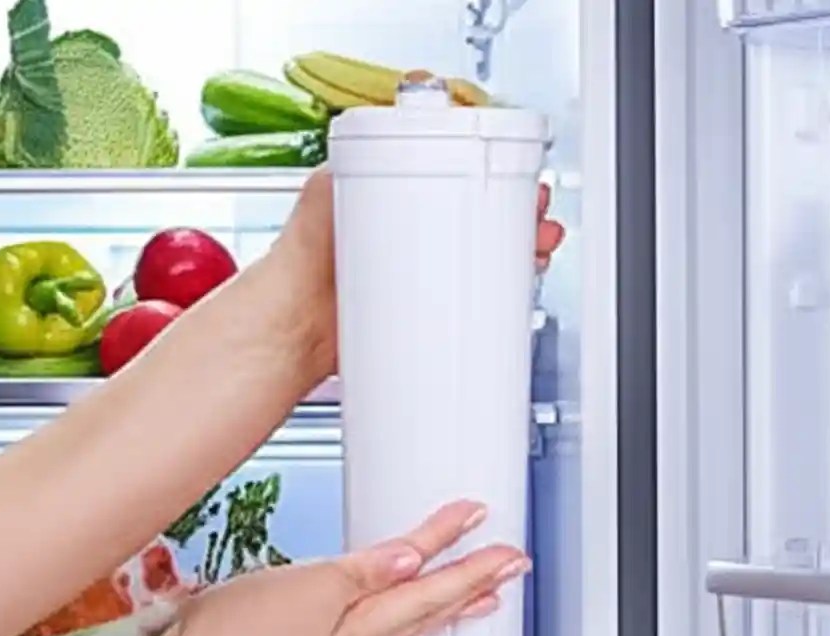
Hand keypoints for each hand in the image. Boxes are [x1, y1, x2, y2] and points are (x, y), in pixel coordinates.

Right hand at [156, 500, 528, 635]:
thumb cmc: (240, 632)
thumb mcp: (309, 585)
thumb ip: (366, 570)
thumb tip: (416, 557)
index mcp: (363, 616)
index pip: (426, 579)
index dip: (459, 546)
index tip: (483, 517)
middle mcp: (359, 634)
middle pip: (432, 606)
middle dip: (476, 582)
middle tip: (513, 564)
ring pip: (412, 621)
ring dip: (451, 603)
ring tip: (482, 593)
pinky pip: (384, 630)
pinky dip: (410, 617)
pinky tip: (403, 612)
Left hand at [271, 167, 566, 377]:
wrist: (292, 323)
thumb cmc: (297, 257)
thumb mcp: (328, 189)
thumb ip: (358, 155)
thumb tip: (394, 119)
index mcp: (393, 199)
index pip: (456, 177)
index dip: (493, 179)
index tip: (517, 182)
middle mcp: (411, 234)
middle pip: (480, 217)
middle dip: (518, 216)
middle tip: (536, 217)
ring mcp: (420, 271)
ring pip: (484, 257)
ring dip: (520, 251)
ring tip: (537, 248)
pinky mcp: (423, 307)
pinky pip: (469, 296)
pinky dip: (500, 292)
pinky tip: (519, 287)